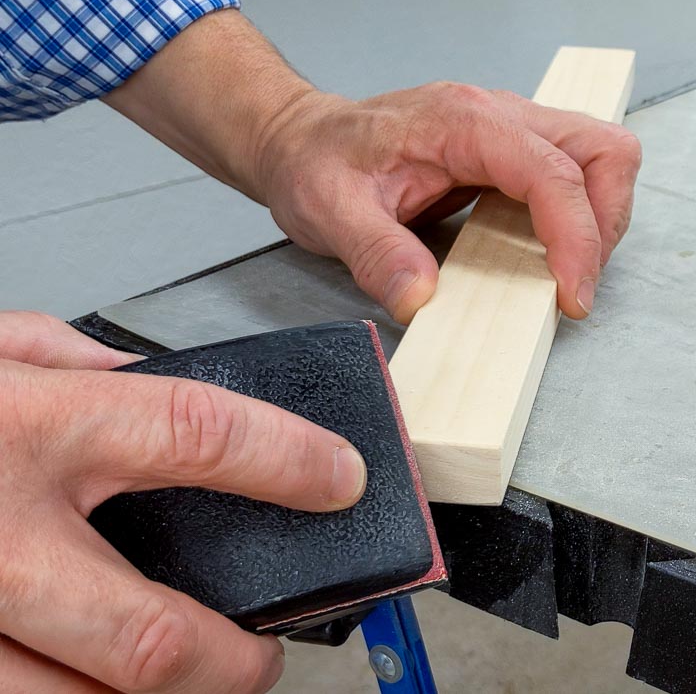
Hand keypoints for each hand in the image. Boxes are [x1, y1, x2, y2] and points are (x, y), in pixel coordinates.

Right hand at [0, 312, 365, 692]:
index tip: (340, 477)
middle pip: (152, 634)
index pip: (202, 437)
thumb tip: (151, 377)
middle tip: (263, 656)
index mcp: (31, 427)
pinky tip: (89, 684)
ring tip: (183, 677)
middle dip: (232, 661)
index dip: (291, 462)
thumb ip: (69, 357)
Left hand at [104, 10, 641, 323]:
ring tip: (564, 274)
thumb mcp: (330, 212)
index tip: (570, 295)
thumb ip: (376, 254)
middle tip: (574, 283)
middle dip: (605, 222)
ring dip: (599, 220)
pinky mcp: (511, 152)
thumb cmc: (316, 163)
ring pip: (600, 158)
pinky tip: (545, 254)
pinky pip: (573, 175)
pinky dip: (578, 217)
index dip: (576, 236)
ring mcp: (510, 129)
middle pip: (603, 150)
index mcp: (463, 122)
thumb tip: (423, 300)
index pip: (552, 171)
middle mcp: (499, 114)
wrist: (302, 139)